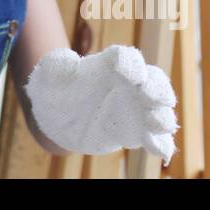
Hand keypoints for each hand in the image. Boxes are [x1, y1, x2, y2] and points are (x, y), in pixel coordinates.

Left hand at [24, 44, 178, 163]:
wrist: (55, 118)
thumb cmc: (53, 88)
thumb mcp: (47, 74)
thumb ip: (57, 64)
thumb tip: (71, 61)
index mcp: (108, 66)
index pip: (127, 58)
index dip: (131, 63)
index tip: (129, 74)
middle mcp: (127, 85)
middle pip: (154, 79)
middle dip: (157, 87)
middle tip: (149, 97)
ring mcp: (134, 108)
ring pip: (159, 108)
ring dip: (162, 115)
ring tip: (156, 123)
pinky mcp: (135, 131)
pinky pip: (154, 137)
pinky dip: (161, 144)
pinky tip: (160, 151)